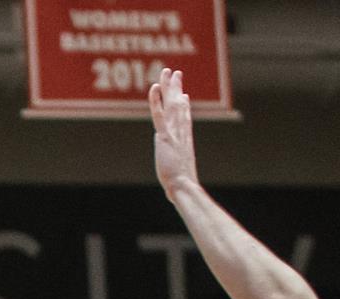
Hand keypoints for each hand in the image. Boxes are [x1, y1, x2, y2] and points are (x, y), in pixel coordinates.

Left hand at [149, 68, 199, 196]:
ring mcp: (173, 132)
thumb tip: (178, 168)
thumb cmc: (182, 184)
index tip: (183, 95)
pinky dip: (157, 100)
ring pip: (171, 104)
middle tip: (176, 73)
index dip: (184, 105)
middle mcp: (181, 132)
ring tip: (168, 72)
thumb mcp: (179, 171)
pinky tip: (154, 88)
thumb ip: (178, 166)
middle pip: (180, 105)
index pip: (185, 118)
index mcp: (185, 140)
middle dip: (177, 88)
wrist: (182, 185)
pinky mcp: (164, 136)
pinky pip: (159, 114)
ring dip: (169, 87)